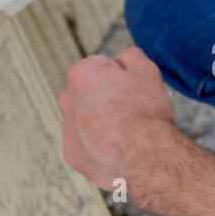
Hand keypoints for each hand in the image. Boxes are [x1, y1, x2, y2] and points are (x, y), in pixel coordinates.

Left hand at [58, 46, 176, 203]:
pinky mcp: (72, 154)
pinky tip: (116, 149)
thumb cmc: (146, 115)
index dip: (120, 76)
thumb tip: (121, 58)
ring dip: (101, 122)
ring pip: (86, 119)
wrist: (146, 160)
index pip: (100, 66)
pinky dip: (98, 146)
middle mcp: (67, 100)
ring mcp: (68, 129)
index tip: (131, 91)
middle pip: (89, 92)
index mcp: (81, 75)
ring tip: (125, 133)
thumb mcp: (147, 70)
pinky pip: (85, 145)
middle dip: (106, 98)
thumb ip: (130, 56)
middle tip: (129, 111)